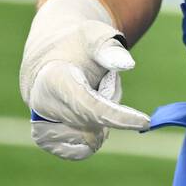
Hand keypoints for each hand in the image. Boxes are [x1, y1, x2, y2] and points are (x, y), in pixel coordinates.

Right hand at [19, 0, 149, 160]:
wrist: (49, 57)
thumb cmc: (77, 45)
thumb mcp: (94, 36)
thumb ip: (110, 49)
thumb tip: (128, 64)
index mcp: (54, 80)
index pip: (91, 108)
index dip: (119, 117)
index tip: (145, 122)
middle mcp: (43, 106)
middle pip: (95, 124)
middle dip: (111, 106)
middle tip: (105, 82)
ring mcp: (40, 125)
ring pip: (91, 140)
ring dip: (102, 122)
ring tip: (92, 94)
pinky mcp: (44, 139)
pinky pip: (81, 150)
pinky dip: (92, 135)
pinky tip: (86, 113)